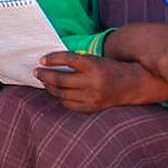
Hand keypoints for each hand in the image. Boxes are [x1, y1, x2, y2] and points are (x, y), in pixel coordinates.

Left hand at [35, 52, 167, 112]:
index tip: (41, 60)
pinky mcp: (92, 107)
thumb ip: (76, 62)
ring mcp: (92, 96)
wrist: (130, 84)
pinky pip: (69, 104)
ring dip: (50, 87)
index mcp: (93, 65)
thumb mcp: (95, 59)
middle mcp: (92, 81)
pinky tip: (57, 92)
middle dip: (45, 76)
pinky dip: (61, 98)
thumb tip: (50, 64)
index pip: (68, 59)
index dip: (52, 59)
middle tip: (37, 72)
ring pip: (62, 94)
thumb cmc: (108, 68)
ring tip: (45, 82)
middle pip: (61, 80)